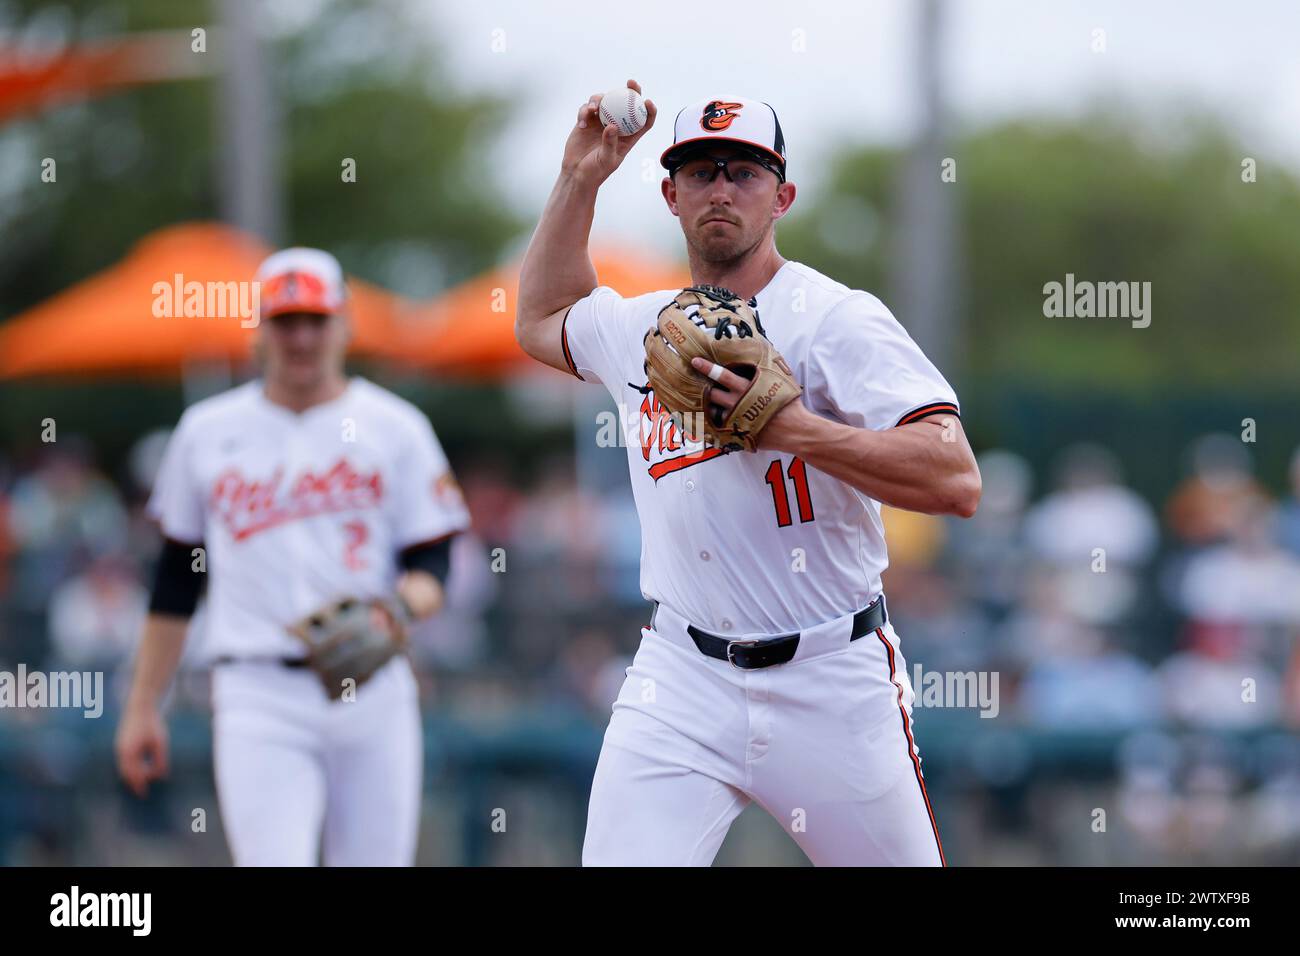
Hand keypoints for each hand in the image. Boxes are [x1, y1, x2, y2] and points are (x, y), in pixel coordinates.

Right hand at [115, 702, 168, 797]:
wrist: (140, 708)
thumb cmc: (152, 724)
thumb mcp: (160, 743)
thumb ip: (160, 760)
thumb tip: (162, 776)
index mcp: (130, 752)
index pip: (134, 774)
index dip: (139, 785)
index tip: (144, 794)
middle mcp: (121, 752)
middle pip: (126, 773)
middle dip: (133, 783)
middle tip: (141, 792)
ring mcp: (119, 747)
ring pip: (124, 767)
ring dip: (132, 776)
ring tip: (141, 783)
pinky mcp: (121, 743)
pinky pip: (124, 761)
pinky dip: (130, 768)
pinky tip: (139, 769)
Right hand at [560, 79, 656, 188]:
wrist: (576, 173)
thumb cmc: (595, 171)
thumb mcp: (606, 160)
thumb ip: (610, 144)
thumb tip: (612, 126)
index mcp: (628, 138)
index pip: (643, 121)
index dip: (649, 110)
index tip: (647, 101)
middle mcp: (616, 126)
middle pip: (626, 104)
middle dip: (631, 90)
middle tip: (630, 83)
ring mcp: (601, 122)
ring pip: (605, 101)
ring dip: (599, 99)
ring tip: (593, 108)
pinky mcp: (586, 121)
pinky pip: (586, 109)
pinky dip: (584, 112)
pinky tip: (581, 123)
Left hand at [689, 357, 815, 452]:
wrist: (795, 429)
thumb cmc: (790, 402)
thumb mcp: (782, 378)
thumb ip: (770, 365)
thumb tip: (764, 348)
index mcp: (746, 387)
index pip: (722, 375)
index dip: (707, 367)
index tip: (695, 361)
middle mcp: (737, 403)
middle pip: (712, 393)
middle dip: (705, 388)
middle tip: (698, 383)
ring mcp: (735, 420)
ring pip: (712, 411)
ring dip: (709, 405)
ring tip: (706, 401)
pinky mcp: (736, 434)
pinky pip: (719, 427)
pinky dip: (715, 422)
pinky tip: (713, 419)